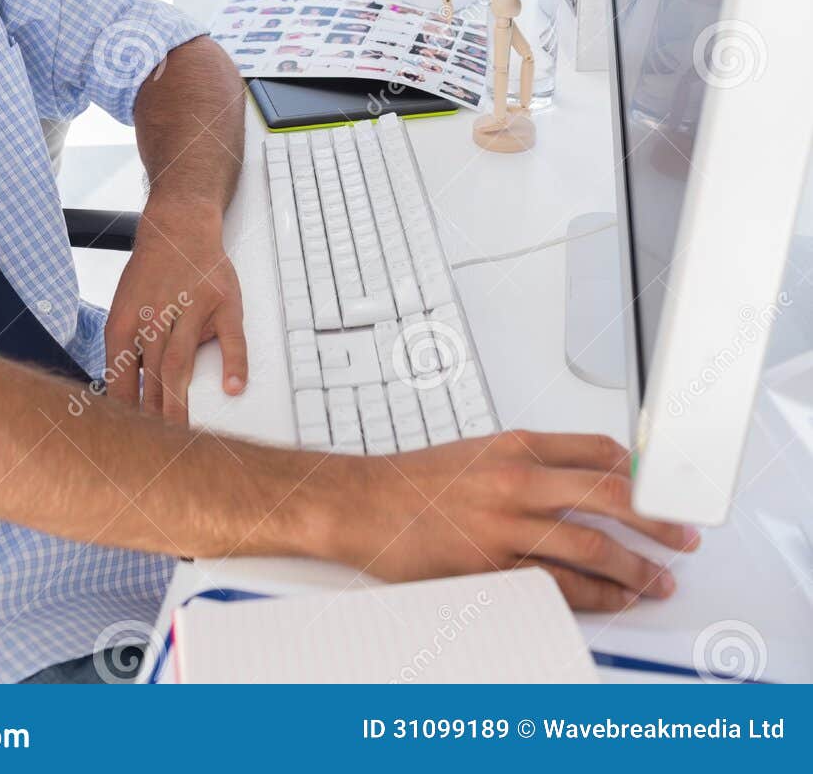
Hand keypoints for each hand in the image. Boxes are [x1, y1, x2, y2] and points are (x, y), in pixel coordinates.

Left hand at [103, 205, 246, 421]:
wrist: (179, 226)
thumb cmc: (151, 273)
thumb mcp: (125, 308)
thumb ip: (125, 351)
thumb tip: (121, 398)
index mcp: (125, 322)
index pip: (122, 377)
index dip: (125, 412)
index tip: (129, 441)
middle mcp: (155, 315)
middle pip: (152, 375)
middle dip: (154, 415)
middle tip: (158, 451)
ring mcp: (191, 306)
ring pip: (182, 361)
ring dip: (181, 400)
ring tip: (183, 434)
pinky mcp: (222, 301)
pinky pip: (231, 336)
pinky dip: (233, 362)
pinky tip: (234, 387)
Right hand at [339, 430, 698, 611]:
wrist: (361, 503)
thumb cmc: (414, 482)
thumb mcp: (478, 452)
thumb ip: (529, 460)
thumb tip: (582, 474)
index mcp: (515, 445)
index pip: (598, 451)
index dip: (641, 473)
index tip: (664, 489)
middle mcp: (516, 479)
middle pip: (608, 494)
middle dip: (656, 518)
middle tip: (683, 535)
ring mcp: (504, 524)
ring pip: (591, 543)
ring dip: (635, 565)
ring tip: (658, 579)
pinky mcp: (490, 566)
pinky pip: (557, 581)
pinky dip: (594, 593)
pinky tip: (614, 598)